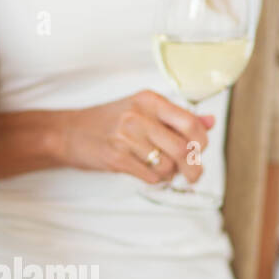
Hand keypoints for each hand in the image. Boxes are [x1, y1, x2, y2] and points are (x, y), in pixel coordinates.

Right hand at [61, 90, 213, 183]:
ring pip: (168, 165)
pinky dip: (155, 179)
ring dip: (170, 174)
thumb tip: (210, 123)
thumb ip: (177, 117)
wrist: (69, 133)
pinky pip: (150, 176)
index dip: (202, 141)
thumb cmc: (109, 122)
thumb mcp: (143, 111)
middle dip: (193, 167)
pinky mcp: (116, 158)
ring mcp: (126, 137)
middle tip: (193, 175)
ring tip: (161, 169)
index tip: (201, 151)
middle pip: (182, 148)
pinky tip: (148, 172)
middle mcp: (138, 116)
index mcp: (149, 100)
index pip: (190, 122)